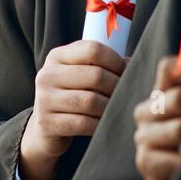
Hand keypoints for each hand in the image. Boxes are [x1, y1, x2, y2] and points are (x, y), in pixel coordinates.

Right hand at [19, 39, 126, 179]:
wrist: (45, 130)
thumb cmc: (73, 96)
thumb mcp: (80, 74)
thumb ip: (102, 65)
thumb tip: (135, 63)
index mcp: (57, 56)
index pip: (93, 49)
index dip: (115, 61)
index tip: (125, 72)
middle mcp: (47, 74)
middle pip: (95, 76)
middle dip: (116, 87)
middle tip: (125, 95)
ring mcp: (44, 99)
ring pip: (91, 101)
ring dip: (110, 107)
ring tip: (117, 109)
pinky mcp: (47, 123)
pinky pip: (83, 123)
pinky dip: (99, 124)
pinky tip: (105, 123)